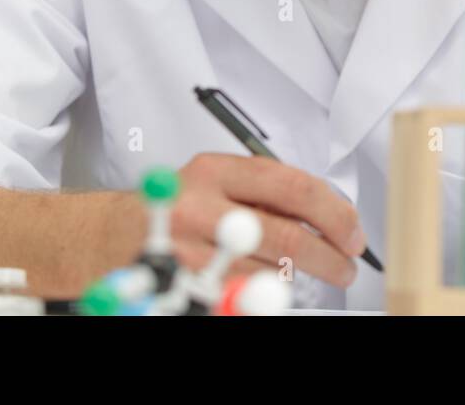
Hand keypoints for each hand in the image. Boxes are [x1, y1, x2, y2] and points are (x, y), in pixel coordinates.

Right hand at [166, 153, 366, 287]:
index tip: (353, 233)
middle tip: (345, 266)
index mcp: (217, 171)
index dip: (334, 214)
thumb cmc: (176, 205)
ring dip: (292, 276)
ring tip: (294, 271)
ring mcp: (190, 251)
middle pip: (287, 237)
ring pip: (268, 271)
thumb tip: (329, 214)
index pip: (294, 187)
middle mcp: (201, 208)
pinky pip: (242, 293)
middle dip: (328, 257)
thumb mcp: (217, 180)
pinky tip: (257, 280)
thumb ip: (267, 191)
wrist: (111, 234)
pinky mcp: (185, 285)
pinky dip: (260, 289)